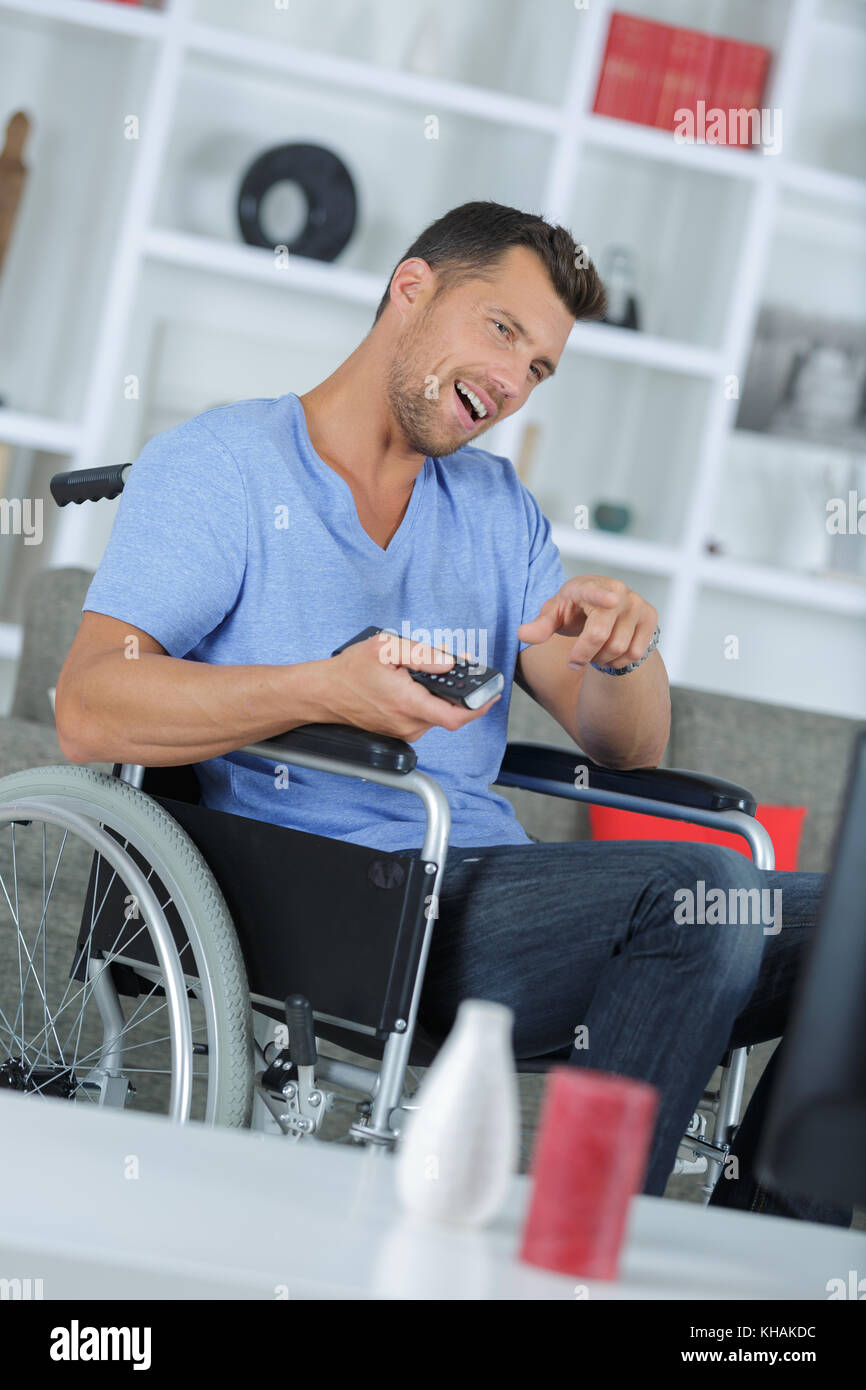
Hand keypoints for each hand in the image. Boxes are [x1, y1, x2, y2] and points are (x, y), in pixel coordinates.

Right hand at [320, 630, 500, 741]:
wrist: (323, 694)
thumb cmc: (350, 672)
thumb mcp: (385, 648)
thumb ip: (421, 654)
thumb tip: (448, 662)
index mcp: (409, 703)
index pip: (456, 716)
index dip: (479, 707)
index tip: (492, 695)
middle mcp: (409, 723)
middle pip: (448, 711)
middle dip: (457, 690)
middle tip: (457, 668)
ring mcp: (403, 730)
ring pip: (435, 714)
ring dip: (439, 695)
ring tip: (428, 673)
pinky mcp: (398, 731)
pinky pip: (422, 717)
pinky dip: (426, 701)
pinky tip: (415, 685)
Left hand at [518, 576, 657, 670]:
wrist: (604, 606)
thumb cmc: (574, 610)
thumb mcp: (554, 615)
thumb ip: (540, 626)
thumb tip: (522, 634)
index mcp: (587, 586)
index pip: (594, 591)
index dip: (601, 596)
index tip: (611, 600)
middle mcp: (617, 590)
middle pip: (600, 634)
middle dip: (584, 654)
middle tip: (574, 660)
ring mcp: (636, 603)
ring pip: (619, 648)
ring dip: (601, 660)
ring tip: (594, 653)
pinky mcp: (650, 616)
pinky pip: (635, 653)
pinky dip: (619, 661)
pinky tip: (611, 653)